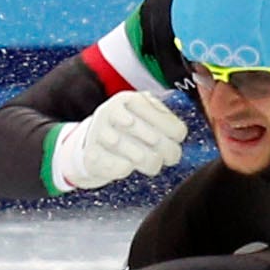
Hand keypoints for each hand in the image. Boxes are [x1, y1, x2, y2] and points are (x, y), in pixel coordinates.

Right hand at [51, 91, 187, 190]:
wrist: (90, 142)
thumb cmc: (124, 129)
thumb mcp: (142, 114)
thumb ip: (164, 120)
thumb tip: (179, 134)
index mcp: (129, 99)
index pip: (166, 121)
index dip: (177, 136)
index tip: (176, 141)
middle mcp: (111, 112)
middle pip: (155, 139)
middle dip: (168, 153)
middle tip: (168, 158)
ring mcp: (99, 134)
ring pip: (140, 156)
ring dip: (150, 163)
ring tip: (151, 163)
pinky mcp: (91, 156)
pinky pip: (122, 168)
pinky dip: (128, 169)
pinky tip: (127, 165)